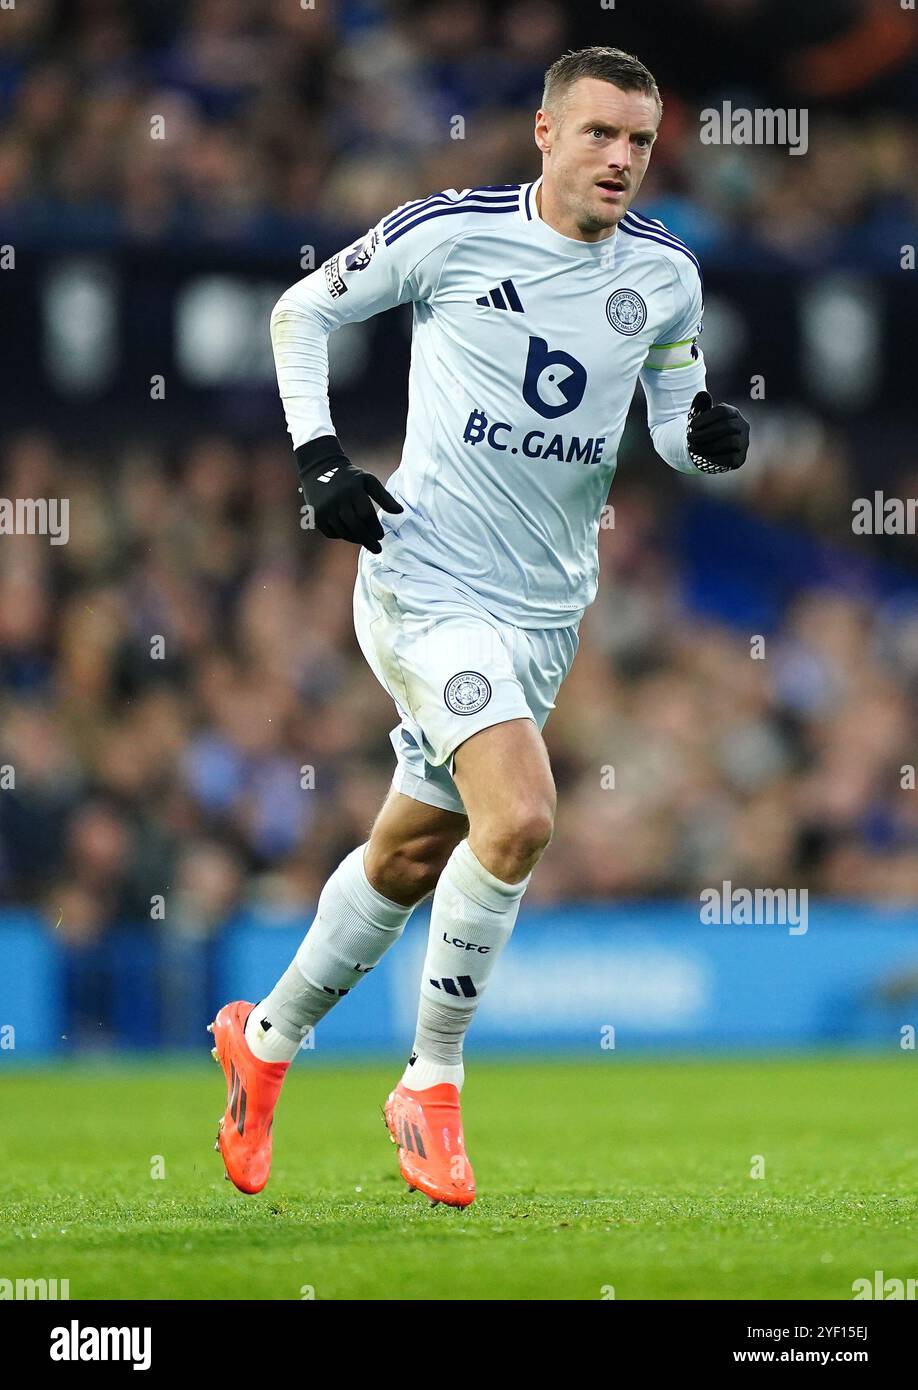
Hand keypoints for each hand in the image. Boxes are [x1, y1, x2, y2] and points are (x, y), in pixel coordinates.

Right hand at [295, 435, 402, 552]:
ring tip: (365, 540)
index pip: (366, 514)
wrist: (319, 470)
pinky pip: (331, 533)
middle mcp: (337, 500)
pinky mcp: (316, 516)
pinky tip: (350, 534)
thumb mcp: (368, 481)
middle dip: (368, 540)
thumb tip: (400, 511)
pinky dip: (342, 536)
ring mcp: (325, 509)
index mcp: (352, 490)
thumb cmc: (350, 477)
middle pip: (355, 526)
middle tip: (377, 549)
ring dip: (356, 539)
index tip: (381, 536)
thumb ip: (384, 496)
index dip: (375, 527)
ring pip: (343, 532)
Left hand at [686, 391, 749, 473]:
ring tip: (692, 447)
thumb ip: (700, 405)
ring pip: (730, 442)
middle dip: (705, 433)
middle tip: (689, 438)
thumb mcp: (700, 416)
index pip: (723, 411)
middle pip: (727, 426)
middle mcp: (742, 426)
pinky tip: (700, 456)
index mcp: (733, 413)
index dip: (706, 418)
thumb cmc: (703, 430)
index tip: (690, 425)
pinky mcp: (740, 459)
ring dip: (708, 445)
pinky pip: (730, 458)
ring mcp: (743, 443)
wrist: (707, 449)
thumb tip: (703, 394)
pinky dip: (714, 457)